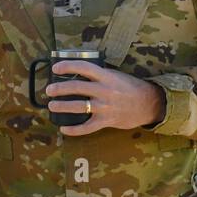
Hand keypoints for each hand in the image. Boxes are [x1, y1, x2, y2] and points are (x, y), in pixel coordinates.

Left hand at [47, 60, 164, 135]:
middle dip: (59, 88)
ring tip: (51, 106)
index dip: (68, 66)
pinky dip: (74, 130)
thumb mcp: (116, 75)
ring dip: (62, 106)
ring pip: (78, 106)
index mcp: (107, 76)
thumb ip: (99, 75)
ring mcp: (105, 107)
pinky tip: (64, 129)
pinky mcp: (106, 121)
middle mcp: (105, 90)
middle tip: (48, 90)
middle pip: (77, 87)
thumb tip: (78, 73)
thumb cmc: (131, 87)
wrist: (148, 104)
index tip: (55, 68)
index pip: (83, 67)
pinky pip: (87, 127)